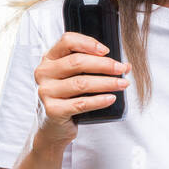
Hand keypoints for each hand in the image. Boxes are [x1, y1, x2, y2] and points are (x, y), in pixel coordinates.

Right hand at [32, 31, 130, 148]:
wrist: (53, 128)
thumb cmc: (67, 98)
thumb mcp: (74, 78)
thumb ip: (94, 68)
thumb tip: (125, 66)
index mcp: (49, 59)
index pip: (67, 41)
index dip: (88, 43)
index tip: (106, 51)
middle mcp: (44, 73)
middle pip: (77, 62)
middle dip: (104, 65)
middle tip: (122, 69)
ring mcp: (46, 92)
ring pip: (81, 83)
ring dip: (106, 83)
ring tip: (123, 84)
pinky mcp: (53, 110)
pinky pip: (81, 103)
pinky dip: (99, 100)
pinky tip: (111, 98)